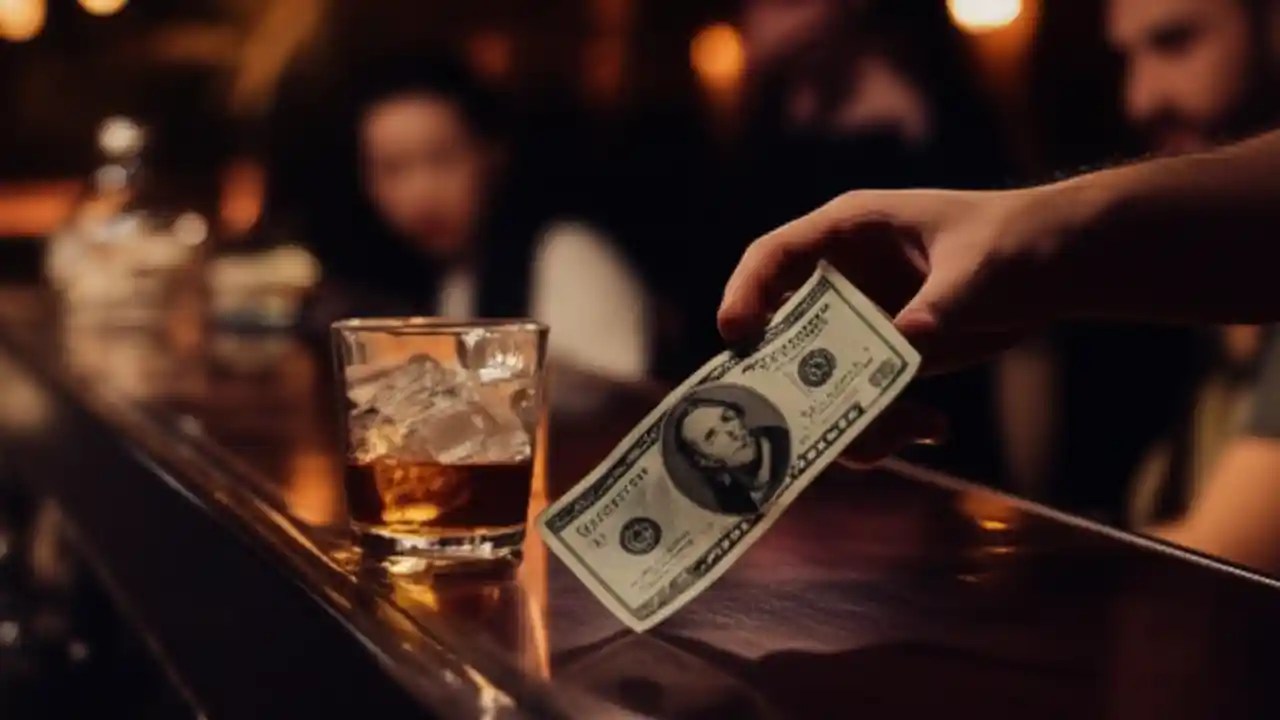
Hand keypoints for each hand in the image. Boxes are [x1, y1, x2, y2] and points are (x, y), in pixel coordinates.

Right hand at [718, 187, 1075, 462]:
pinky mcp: (887, 357)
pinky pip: (861, 401)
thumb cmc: (1019, 240)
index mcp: (849, 232)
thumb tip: (904, 343)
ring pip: (821, 380)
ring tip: (911, 430)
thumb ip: (941, 303)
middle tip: (803, 424)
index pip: (773, 257)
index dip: (745, 293)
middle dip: (790, 383)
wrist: (1063, 266)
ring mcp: (862, 322)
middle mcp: (842, 279)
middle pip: (785, 332)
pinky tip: (935, 427)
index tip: (737, 337)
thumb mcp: (982, 267)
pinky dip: (887, 426)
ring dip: (850, 419)